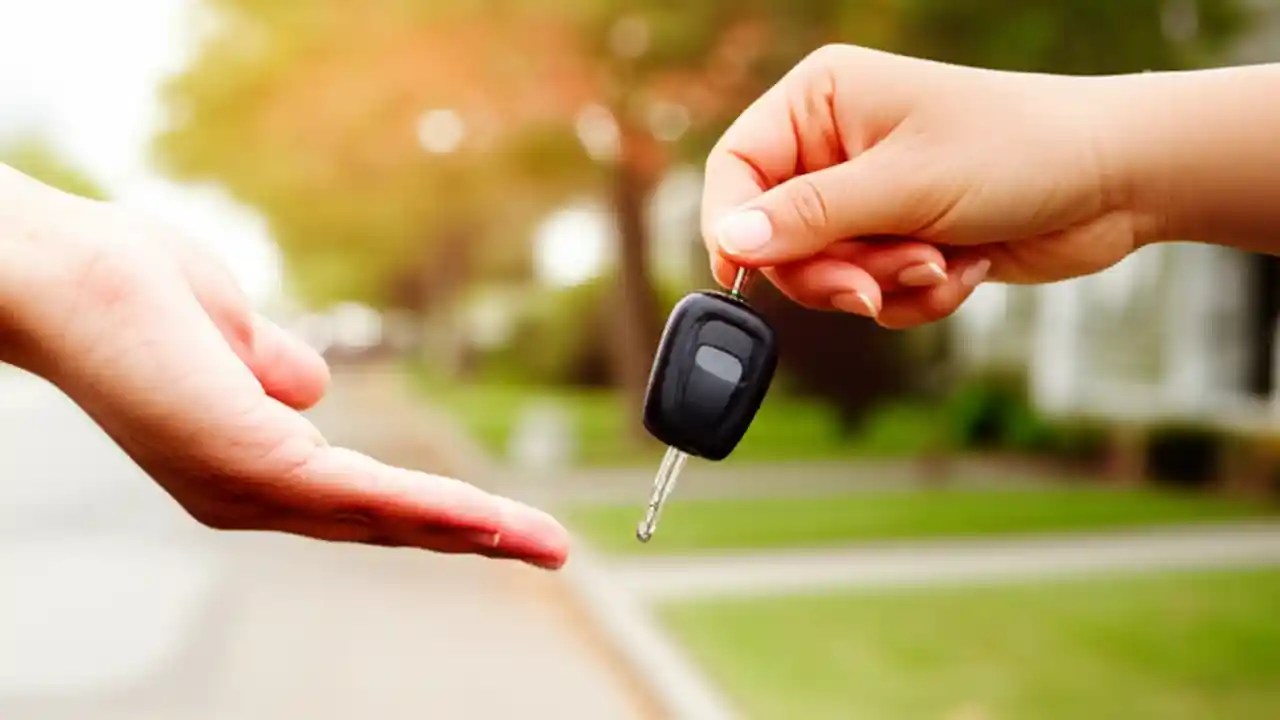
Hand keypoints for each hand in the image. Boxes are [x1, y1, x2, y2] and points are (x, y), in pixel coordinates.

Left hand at [0, 168, 568, 568]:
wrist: (56, 273)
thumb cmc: (128, 292)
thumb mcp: (230, 334)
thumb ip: (273, 367)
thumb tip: (313, 387)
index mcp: (248, 463)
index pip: (359, 497)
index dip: (431, 511)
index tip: (497, 521)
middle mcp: (249, 494)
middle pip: (383, 524)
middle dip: (473, 540)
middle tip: (548, 551)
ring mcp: (249, 488)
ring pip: (384, 519)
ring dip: (472, 534)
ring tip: (542, 546)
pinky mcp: (254, 467)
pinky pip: (362, 496)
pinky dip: (430, 511)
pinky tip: (485, 521)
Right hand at [702, 45, 1146, 328]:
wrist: (1116, 179)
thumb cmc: (1017, 150)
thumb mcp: (903, 184)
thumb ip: (809, 217)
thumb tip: (731, 241)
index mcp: (821, 102)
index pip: (736, 168)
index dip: (735, 225)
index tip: (747, 274)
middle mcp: (835, 147)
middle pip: (776, 236)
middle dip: (831, 270)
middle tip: (873, 285)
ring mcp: (869, 197)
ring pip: (826, 274)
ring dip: (883, 284)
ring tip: (939, 262)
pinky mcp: (900, 240)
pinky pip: (870, 292)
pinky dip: (913, 296)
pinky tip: (960, 269)